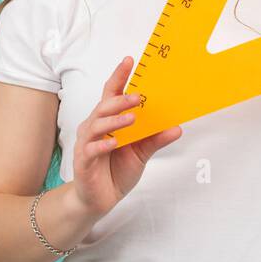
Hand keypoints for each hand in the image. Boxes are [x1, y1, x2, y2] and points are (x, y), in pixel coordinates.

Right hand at [71, 55, 182, 218]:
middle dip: (121, 99)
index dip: (119, 76)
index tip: (129, 60)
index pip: (111, 93)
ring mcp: (87, 143)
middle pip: (104, 106)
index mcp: (108, 121)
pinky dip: (102, 144)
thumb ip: (155, 140)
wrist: (99, 200)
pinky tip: (114, 142)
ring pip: (97, 124)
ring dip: (114, 120)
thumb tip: (177, 128)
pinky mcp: (83, 161)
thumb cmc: (115, 172)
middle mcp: (95, 128)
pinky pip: (91, 148)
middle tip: (139, 97)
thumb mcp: (141, 154)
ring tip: (132, 118)